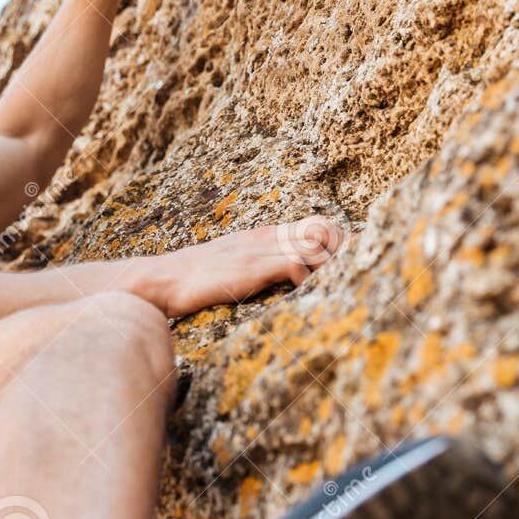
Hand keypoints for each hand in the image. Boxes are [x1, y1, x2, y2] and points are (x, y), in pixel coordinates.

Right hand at [139, 217, 348, 317]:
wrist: (165, 279)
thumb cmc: (197, 277)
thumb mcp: (235, 260)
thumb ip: (261, 260)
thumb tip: (286, 273)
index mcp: (266, 234)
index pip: (317, 223)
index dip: (340, 240)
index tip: (354, 258)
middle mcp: (268, 236)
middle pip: (324, 229)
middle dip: (344, 251)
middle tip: (354, 274)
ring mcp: (261, 250)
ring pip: (315, 246)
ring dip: (330, 268)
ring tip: (336, 288)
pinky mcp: (253, 267)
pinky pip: (296, 265)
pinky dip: (307, 280)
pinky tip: (306, 296)